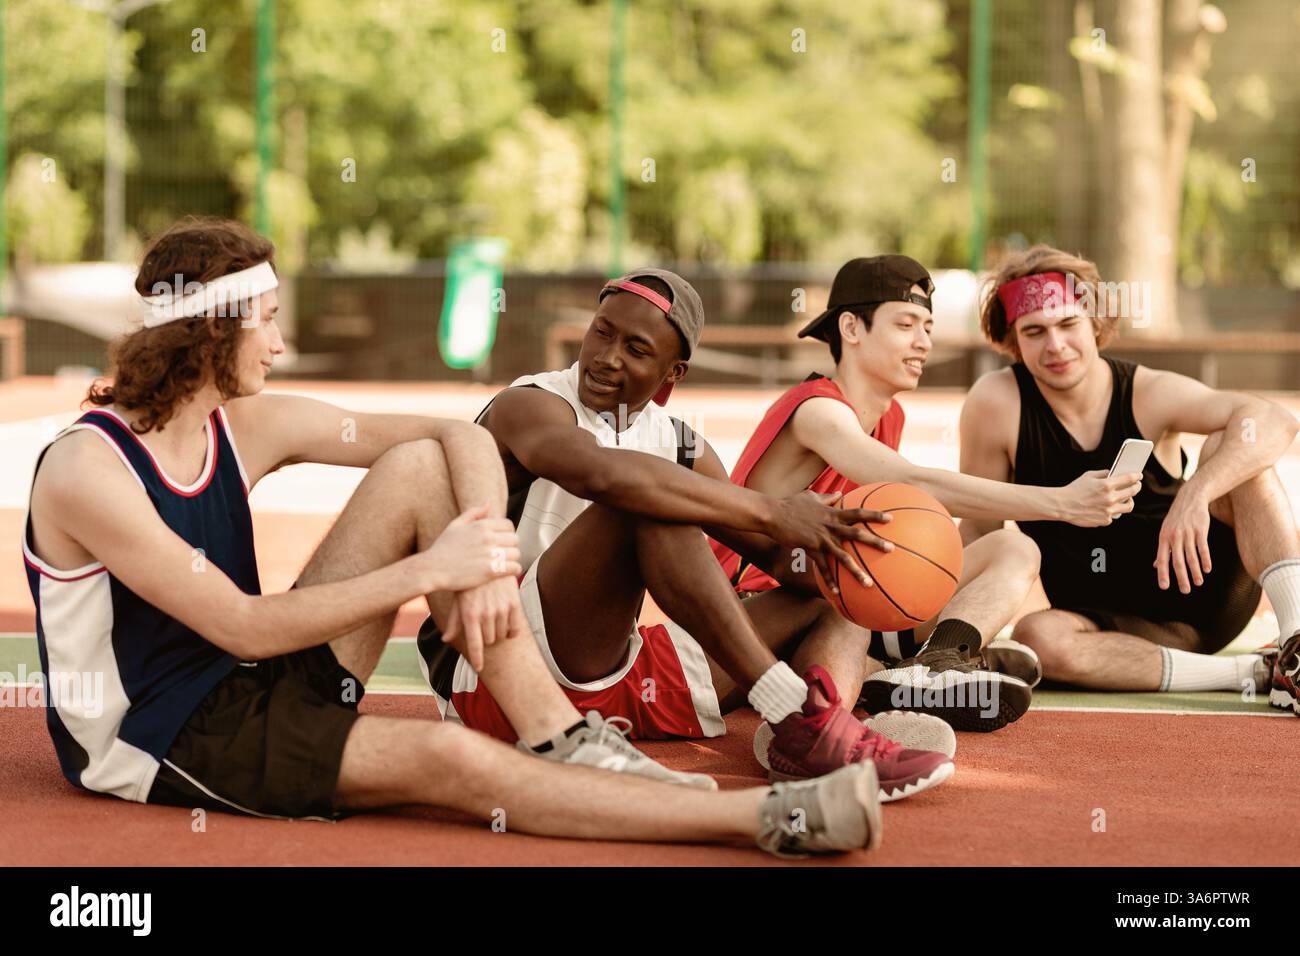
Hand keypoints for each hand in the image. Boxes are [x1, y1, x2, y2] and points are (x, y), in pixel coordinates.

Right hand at [421, 504, 520, 591]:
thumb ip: (473, 513)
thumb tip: (488, 503)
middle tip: (504, 553)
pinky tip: (507, 572)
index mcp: (481, 525)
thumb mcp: (455, 525)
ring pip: (516, 554)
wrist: (432, 569)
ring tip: (505, 563)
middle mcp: (488, 538)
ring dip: (512, 559)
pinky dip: (514, 570)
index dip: (507, 533)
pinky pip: (515, 568)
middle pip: (515, 539)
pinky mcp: (491, 571)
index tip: (502, 541)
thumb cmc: (443, 548)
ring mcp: (490, 554)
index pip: (508, 525)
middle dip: (511, 546)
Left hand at [442, 575, 529, 671]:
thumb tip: (445, 640)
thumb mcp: (459, 599)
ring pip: (502, 635)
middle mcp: (485, 614)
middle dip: (486, 638)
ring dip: (499, 633)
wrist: (489, 558)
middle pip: (489, 641)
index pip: (475, 645)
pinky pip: (515, 628)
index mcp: (469, 614)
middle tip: (485, 627)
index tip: (479, 667)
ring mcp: (501, 609)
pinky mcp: (514, 603)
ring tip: (495, 621)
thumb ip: (454, 621)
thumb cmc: (470, 581)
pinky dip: (512, 631)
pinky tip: (508, 624)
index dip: (477, 659)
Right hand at [768, 491, 892, 592]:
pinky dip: (830, 581)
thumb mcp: (811, 497)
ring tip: (869, 584)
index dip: (875, 516)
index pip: (858, 513)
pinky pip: (823, 568)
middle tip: (891, 549)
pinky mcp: (811, 549)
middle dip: (876, 542)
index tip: (891, 519)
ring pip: (843, 557)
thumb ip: (827, 498)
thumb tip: (839, 494)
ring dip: (857, 571)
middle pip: (858, 534)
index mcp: (833, 514)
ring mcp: (822, 539)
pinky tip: (837, 593)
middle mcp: (831, 526)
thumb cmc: (790, 504)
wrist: (773, 515)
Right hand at [1057, 470, 1141, 526]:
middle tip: (1137, 485)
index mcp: (1106, 485)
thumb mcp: (1088, 476)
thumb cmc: (1074, 489)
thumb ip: (1104, 474)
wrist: (1062, 505)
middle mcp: (1110, 498)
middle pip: (1132, 492)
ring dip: (1130, 501)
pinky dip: (1112, 510)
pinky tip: (1107, 507)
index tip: (1139, 476)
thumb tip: (1115, 474)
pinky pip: (1114, 514)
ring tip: (1128, 499)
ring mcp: (1109, 510)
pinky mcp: (1105, 520)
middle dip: (1137, 487)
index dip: (1136, 476)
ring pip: (1128, 506)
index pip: (1129, 478)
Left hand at [1154, 488, 1211, 592]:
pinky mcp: (1200, 530)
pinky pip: (1203, 547)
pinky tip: (1207, 570)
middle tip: (1185, 591)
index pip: (1162, 559)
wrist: (1190, 499)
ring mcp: (1187, 533)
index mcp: (1163, 538)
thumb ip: (1163, 550)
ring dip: (1195, 571)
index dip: (1163, 573)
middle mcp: (1174, 537)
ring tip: (1198, 583)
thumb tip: (1156, 566)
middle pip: (1177, 561)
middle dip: (1181, 577)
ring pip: (1191, 556)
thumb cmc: (1176, 519)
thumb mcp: (1166, 532)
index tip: (1164, 587)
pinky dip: (1205, 559)